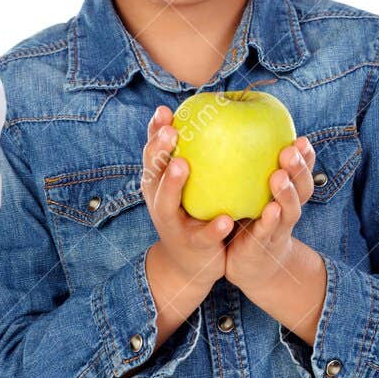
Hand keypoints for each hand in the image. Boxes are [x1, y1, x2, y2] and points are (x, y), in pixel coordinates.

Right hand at [142, 105, 231, 294]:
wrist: (188, 266)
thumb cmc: (191, 213)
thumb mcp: (184, 187)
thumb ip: (192, 158)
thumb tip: (210, 117)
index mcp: (157, 184)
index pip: (152, 153)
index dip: (155, 132)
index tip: (164, 111)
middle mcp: (158, 201)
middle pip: (153, 172)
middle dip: (159, 151)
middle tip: (173, 131)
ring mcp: (171, 224)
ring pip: (167, 202)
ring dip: (173, 183)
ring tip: (183, 165)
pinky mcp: (191, 245)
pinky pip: (202, 235)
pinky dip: (212, 228)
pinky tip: (226, 220)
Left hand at [224, 135, 315, 294]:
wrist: (253, 267)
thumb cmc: (251, 222)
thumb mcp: (253, 195)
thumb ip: (250, 170)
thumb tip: (235, 129)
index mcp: (287, 196)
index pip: (301, 173)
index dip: (306, 158)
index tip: (302, 139)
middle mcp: (288, 211)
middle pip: (302, 189)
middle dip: (299, 170)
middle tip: (290, 151)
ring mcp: (277, 230)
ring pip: (289, 211)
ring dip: (286, 194)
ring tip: (279, 177)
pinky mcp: (262, 246)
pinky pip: (267, 232)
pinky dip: (270, 221)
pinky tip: (269, 210)